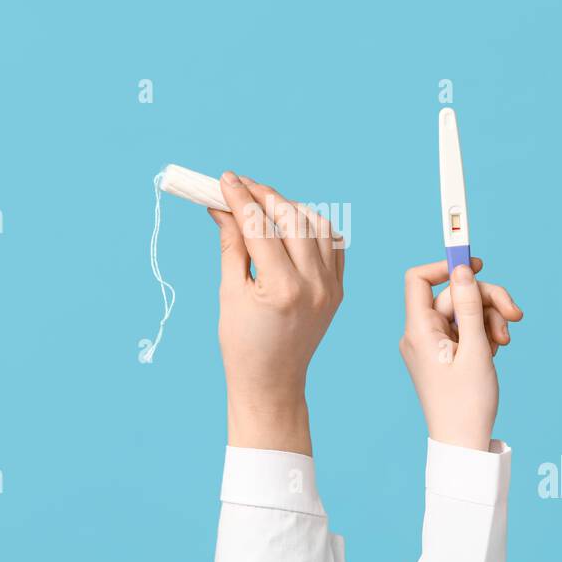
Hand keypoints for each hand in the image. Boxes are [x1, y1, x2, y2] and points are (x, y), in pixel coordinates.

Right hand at [209, 172, 343, 455]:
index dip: (240, 198)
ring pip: (317, 225)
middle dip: (264, 195)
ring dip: (289, 207)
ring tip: (262, 202)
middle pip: (291, 218)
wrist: (272, 382)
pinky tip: (290, 222)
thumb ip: (231, 244)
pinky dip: (312, 226)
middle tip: (240, 184)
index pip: (259, 226)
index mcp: (281, 288)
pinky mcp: (339, 290)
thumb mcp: (229, 292)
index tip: (224, 179)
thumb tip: (223, 206)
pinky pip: (332, 244)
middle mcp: (314, 284)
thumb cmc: (242, 343)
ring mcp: (331, 287)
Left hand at [400, 258, 522, 450]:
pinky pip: (463, 330)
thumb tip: (462, 270)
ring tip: (504, 342)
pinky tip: (495, 351)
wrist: (464, 442)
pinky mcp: (444, 355)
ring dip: (489, 319)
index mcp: (419, 331)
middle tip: (514, 314)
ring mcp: (431, 345)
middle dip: (485, 300)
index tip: (476, 264)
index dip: (446, 266)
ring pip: (463, 312)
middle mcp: (420, 334)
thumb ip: (470, 306)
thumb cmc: (467, 402)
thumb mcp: (476, 349)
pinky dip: (482, 334)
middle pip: (452, 296)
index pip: (418, 279)